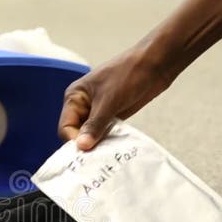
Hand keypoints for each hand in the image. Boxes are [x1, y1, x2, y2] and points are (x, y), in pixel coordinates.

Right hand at [57, 44, 174, 149]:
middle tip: (97, 157)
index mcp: (75, 97)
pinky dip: (108, 141)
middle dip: (86, 144)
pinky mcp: (112, 115)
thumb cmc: (129, 73)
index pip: (65, 127)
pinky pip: (105, 133)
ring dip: (98, 144)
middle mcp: (83, 105)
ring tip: (107, 155)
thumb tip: (81, 146)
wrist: (156, 63)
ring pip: (91, 135)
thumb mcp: (109, 101)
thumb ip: (95, 125)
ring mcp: (98, 110)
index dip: (74, 140)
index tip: (87, 152)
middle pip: (76, 133)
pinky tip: (115, 149)